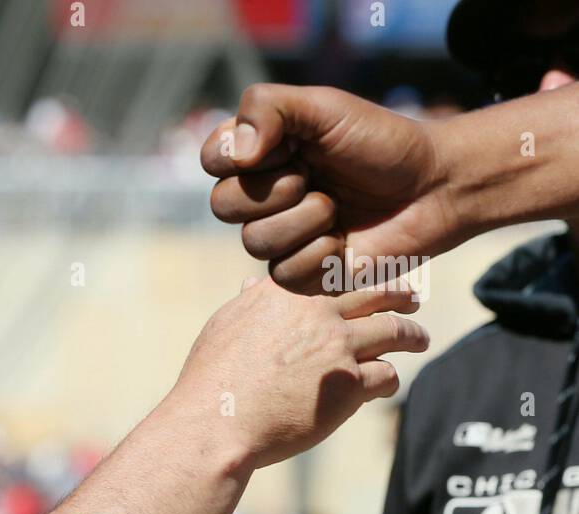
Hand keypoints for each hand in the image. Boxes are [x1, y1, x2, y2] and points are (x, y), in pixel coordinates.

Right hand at [167, 277, 426, 470]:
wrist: (217, 422)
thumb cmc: (211, 378)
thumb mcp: (224, 325)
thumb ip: (248, 302)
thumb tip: (252, 283)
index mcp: (288, 292)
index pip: (340, 273)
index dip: (363, 275)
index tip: (372, 279)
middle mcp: (318, 313)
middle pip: (379, 294)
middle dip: (402, 296)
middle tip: (413, 301)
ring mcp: (339, 348)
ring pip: (395, 331)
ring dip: (412, 335)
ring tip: (419, 340)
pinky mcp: (351, 385)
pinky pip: (387, 375)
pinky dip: (389, 380)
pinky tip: (384, 386)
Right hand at [200, 85, 461, 293]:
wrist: (434, 188)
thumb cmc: (381, 142)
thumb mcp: (324, 107)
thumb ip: (269, 109)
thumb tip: (236, 154)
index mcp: (260, 153)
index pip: (213, 159)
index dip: (236, 158)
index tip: (282, 146)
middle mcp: (262, 195)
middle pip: (223, 205)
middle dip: (275, 191)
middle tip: (314, 178)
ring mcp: (280, 235)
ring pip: (254, 241)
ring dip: (305, 221)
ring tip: (336, 208)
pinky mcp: (301, 272)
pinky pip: (283, 273)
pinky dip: (319, 254)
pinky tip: (343, 241)